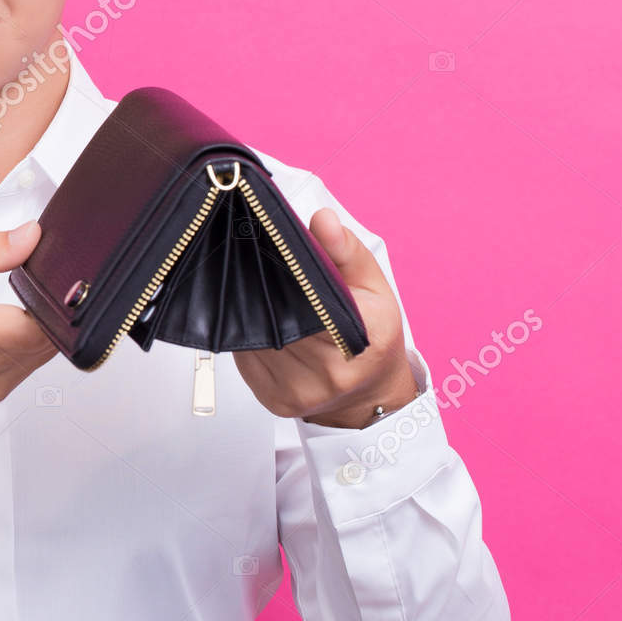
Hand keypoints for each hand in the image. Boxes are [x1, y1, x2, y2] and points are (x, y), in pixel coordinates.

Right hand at [0, 220, 57, 408]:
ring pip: (43, 356)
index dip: (55, 299)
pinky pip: (28, 368)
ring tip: (16, 302)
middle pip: (47, 341)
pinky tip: (6, 326)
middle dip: (50, 310)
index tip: (52, 276)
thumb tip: (31, 237)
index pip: (39, 325)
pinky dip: (26, 345)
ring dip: (39, 328)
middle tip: (35, 282)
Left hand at [232, 207, 417, 427]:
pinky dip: (250, 337)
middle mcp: (328, 372)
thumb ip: (345, 250)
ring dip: (252, 312)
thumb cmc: (373, 337)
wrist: (368, 396)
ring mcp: (298, 390)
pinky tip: (262, 324)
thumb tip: (322, 220)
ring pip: (256, 336)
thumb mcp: (373, 286)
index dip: (283, 271)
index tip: (271, 249)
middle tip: (258, 261)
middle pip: (275, 316)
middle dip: (263, 288)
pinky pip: (247, 358)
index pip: (307, 299)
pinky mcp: (274, 400)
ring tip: (261, 292)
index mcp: (360, 338)